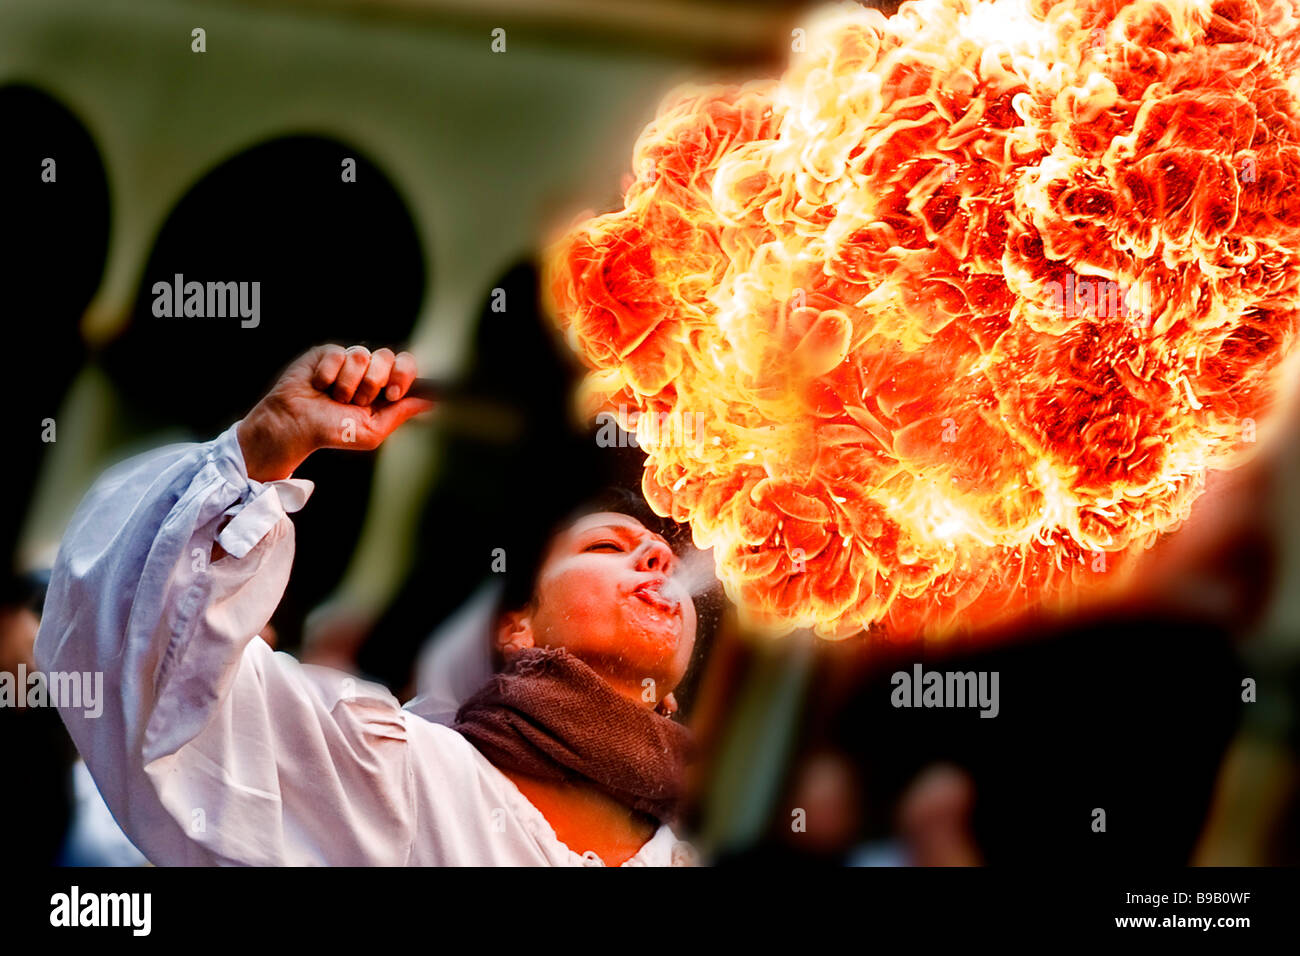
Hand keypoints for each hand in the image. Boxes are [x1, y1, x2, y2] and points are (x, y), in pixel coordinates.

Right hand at [237, 345, 434, 481]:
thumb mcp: (372, 431)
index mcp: (384, 388)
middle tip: (358, 401)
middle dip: (373, 382)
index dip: (404, 375)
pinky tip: (319, 386)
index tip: (393, 394)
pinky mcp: (328, 353)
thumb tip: (431, 402)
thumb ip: (401, 414)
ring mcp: (349, 361)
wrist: (296, 426)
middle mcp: (369, 371)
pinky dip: (328, 376)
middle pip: (389, 356)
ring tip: (335, 397)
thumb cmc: (331, 431)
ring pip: (362, 355)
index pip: (407, 366)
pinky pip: (338, 354)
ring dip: (348, 383)